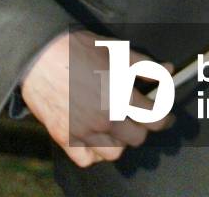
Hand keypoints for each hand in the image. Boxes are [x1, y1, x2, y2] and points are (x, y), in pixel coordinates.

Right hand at [21, 30, 173, 168]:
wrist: (40, 55)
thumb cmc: (79, 48)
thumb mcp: (117, 50)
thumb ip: (146, 65)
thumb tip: (168, 71)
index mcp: (120, 93)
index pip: (154, 118)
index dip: (166, 118)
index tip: (167, 116)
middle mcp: (105, 117)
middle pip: (137, 139)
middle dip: (143, 128)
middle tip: (139, 118)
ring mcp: (84, 131)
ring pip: (114, 153)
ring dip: (120, 141)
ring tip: (117, 126)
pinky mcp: (65, 138)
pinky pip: (87, 159)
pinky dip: (94, 153)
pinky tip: (96, 137)